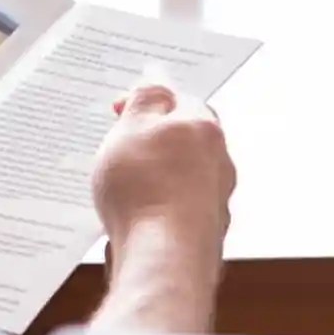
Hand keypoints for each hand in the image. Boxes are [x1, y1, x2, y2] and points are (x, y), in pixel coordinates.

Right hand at [89, 83, 234, 332]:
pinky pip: (177, 205)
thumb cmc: (144, 188)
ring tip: (118, 182)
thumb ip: (143, 99)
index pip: (179, 98)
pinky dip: (157, 202)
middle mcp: (217, 161)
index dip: (146, 99)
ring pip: (181, 172)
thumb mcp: (130, 128)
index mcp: (202, 128)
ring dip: (154, 172)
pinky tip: (133, 212)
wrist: (163, 256)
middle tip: (117, 142)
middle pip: (184, 136)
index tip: (118, 108)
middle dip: (152, 137)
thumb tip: (155, 78)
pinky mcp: (204, 229)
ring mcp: (214, 197)